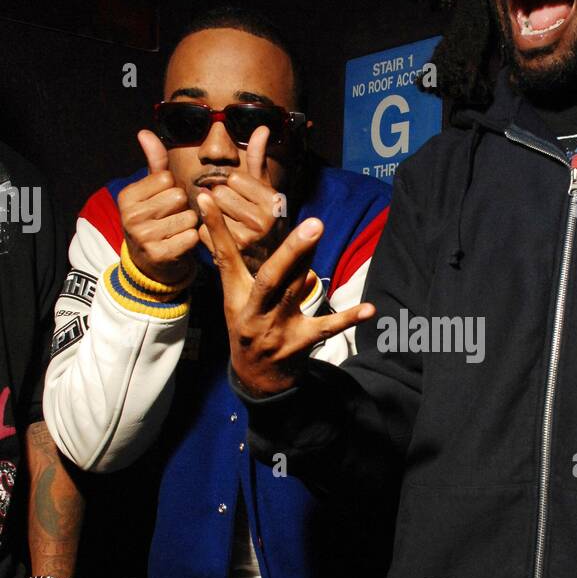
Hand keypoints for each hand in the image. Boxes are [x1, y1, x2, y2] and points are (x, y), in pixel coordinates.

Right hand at [118, 130, 199, 285]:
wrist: (150, 263)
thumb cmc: (155, 218)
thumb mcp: (152, 190)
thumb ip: (154, 161)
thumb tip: (144, 132)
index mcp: (127, 196)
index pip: (167, 179)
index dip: (173, 189)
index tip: (163, 203)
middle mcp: (130, 216)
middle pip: (178, 196)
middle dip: (182, 206)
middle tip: (171, 218)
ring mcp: (143, 237)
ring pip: (188, 217)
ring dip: (189, 224)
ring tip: (176, 230)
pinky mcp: (158, 255)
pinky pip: (191, 237)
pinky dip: (192, 240)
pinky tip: (180, 244)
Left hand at [197, 126, 284, 267]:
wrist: (267, 263)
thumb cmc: (263, 220)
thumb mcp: (265, 190)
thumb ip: (259, 159)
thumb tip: (262, 128)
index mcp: (273, 200)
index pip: (233, 177)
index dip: (231, 185)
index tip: (242, 198)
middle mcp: (263, 219)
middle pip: (219, 192)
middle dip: (221, 200)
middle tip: (234, 214)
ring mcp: (247, 237)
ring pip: (211, 209)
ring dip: (213, 215)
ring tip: (230, 225)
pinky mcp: (230, 253)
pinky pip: (203, 230)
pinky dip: (207, 233)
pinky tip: (222, 239)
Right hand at [200, 193, 374, 395]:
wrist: (256, 381)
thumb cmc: (251, 329)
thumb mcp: (243, 302)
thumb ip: (264, 274)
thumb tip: (296, 257)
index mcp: (236, 297)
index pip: (224, 258)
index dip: (215, 229)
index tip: (207, 196)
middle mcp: (253, 312)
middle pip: (270, 278)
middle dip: (289, 250)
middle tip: (310, 224)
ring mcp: (277, 330)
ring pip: (293, 292)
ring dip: (307, 262)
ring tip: (317, 231)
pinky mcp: (300, 345)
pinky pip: (327, 329)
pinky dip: (348, 318)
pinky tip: (369, 309)